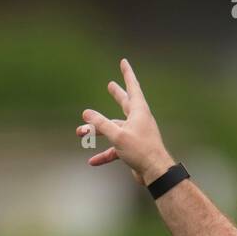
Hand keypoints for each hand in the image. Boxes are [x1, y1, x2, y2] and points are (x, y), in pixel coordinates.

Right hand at [78, 58, 175, 186]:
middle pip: (125, 104)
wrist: (156, 173)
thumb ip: (101, 124)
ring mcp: (136, 135)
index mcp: (139, 112)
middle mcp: (139, 121)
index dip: (127, 74)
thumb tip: (86, 113)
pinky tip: (93, 161)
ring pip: (114, 129)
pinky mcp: (133, 150)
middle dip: (117, 95)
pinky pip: (115, 149)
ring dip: (97, 132)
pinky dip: (104, 154)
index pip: (133, 87)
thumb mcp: (117, 135)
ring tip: (80, 132)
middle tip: (111, 85)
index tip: (124, 62)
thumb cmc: (141, 150)